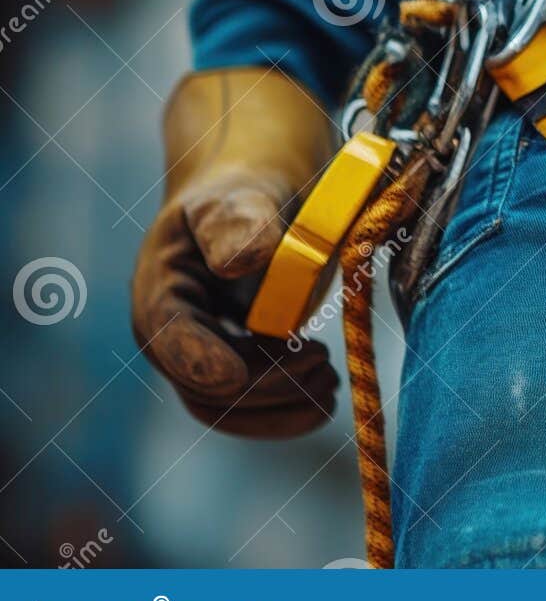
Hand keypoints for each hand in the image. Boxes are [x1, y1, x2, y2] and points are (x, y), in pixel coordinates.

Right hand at [131, 68, 337, 437]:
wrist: (259, 199)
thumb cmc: (248, 190)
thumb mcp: (244, 194)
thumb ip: (241, 222)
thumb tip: (241, 261)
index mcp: (161, 288)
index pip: (168, 337)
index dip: (199, 361)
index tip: (238, 372)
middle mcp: (172, 334)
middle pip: (205, 389)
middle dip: (264, 387)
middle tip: (322, 363)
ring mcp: (202, 356)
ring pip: (231, 410)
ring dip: (282, 406)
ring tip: (329, 378)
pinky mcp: (236, 367)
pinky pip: (255, 408)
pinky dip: (292, 408)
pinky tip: (327, 388)